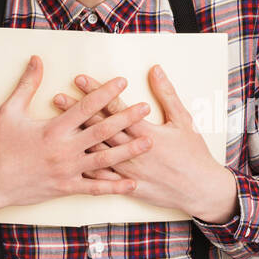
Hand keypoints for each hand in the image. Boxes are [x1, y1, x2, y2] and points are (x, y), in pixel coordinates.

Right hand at [0, 55, 153, 213]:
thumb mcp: (10, 111)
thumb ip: (27, 84)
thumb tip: (37, 59)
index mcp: (53, 129)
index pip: (85, 107)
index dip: (105, 93)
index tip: (122, 82)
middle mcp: (64, 150)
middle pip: (102, 132)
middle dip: (126, 118)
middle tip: (145, 108)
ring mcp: (67, 171)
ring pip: (105, 160)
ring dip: (129, 151)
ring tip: (149, 141)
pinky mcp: (67, 188)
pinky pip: (95, 188)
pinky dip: (114, 186)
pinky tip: (132, 183)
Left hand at [51, 64, 238, 221]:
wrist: (200, 189)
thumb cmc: (194, 153)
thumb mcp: (184, 120)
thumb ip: (167, 94)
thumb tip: (155, 70)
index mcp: (146, 132)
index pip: (115, 106)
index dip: (96, 91)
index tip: (80, 79)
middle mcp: (133, 150)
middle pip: (100, 127)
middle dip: (78, 111)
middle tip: (58, 98)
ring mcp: (129, 170)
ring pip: (97, 151)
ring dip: (77, 136)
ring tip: (58, 125)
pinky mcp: (129, 186)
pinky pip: (103, 179)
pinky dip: (86, 169)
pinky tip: (70, 160)